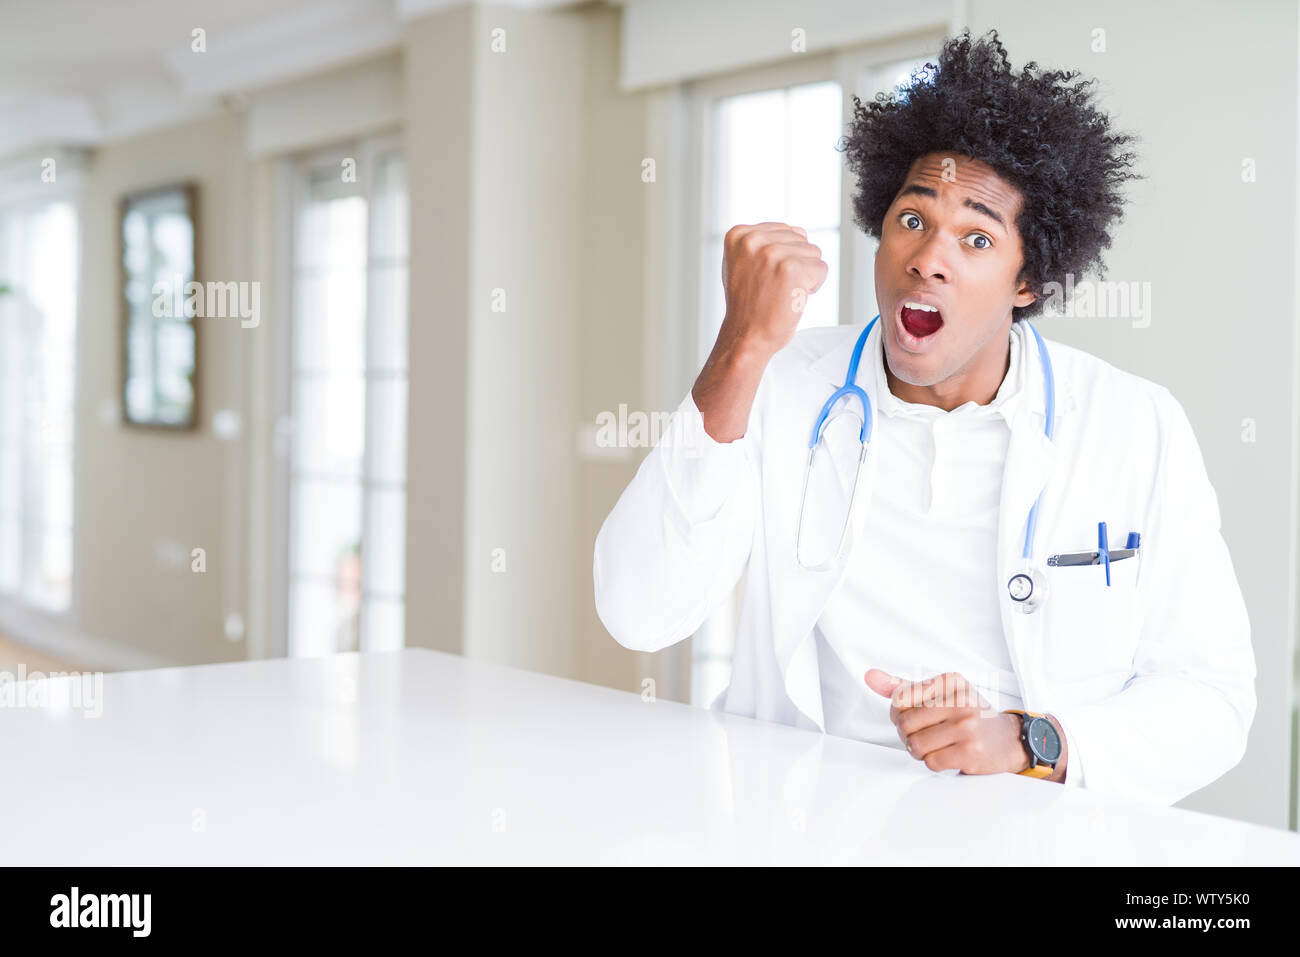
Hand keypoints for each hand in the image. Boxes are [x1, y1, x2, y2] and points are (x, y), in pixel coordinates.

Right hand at [719, 222, 828, 355]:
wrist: (745, 336)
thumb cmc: (749, 305)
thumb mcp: (744, 264)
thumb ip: (764, 243)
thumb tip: (799, 232)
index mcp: (739, 234)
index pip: (786, 231)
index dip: (783, 257)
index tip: (764, 277)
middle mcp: (753, 239)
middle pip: (801, 239)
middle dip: (795, 264)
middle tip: (773, 288)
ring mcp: (772, 253)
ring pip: (813, 253)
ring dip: (804, 276)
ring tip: (782, 292)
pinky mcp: (791, 268)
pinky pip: (821, 269)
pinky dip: (813, 287)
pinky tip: (792, 298)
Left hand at [864, 669, 1028, 774]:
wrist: (1006, 740)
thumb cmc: (967, 715)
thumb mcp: (939, 694)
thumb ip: (903, 687)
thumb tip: (870, 676)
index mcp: (950, 681)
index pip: (900, 699)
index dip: (898, 714)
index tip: (912, 717)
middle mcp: (961, 700)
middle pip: (905, 724)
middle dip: (908, 735)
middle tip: (924, 735)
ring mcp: (967, 727)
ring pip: (915, 745)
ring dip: (920, 751)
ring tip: (936, 745)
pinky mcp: (971, 752)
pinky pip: (931, 762)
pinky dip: (934, 762)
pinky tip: (948, 755)